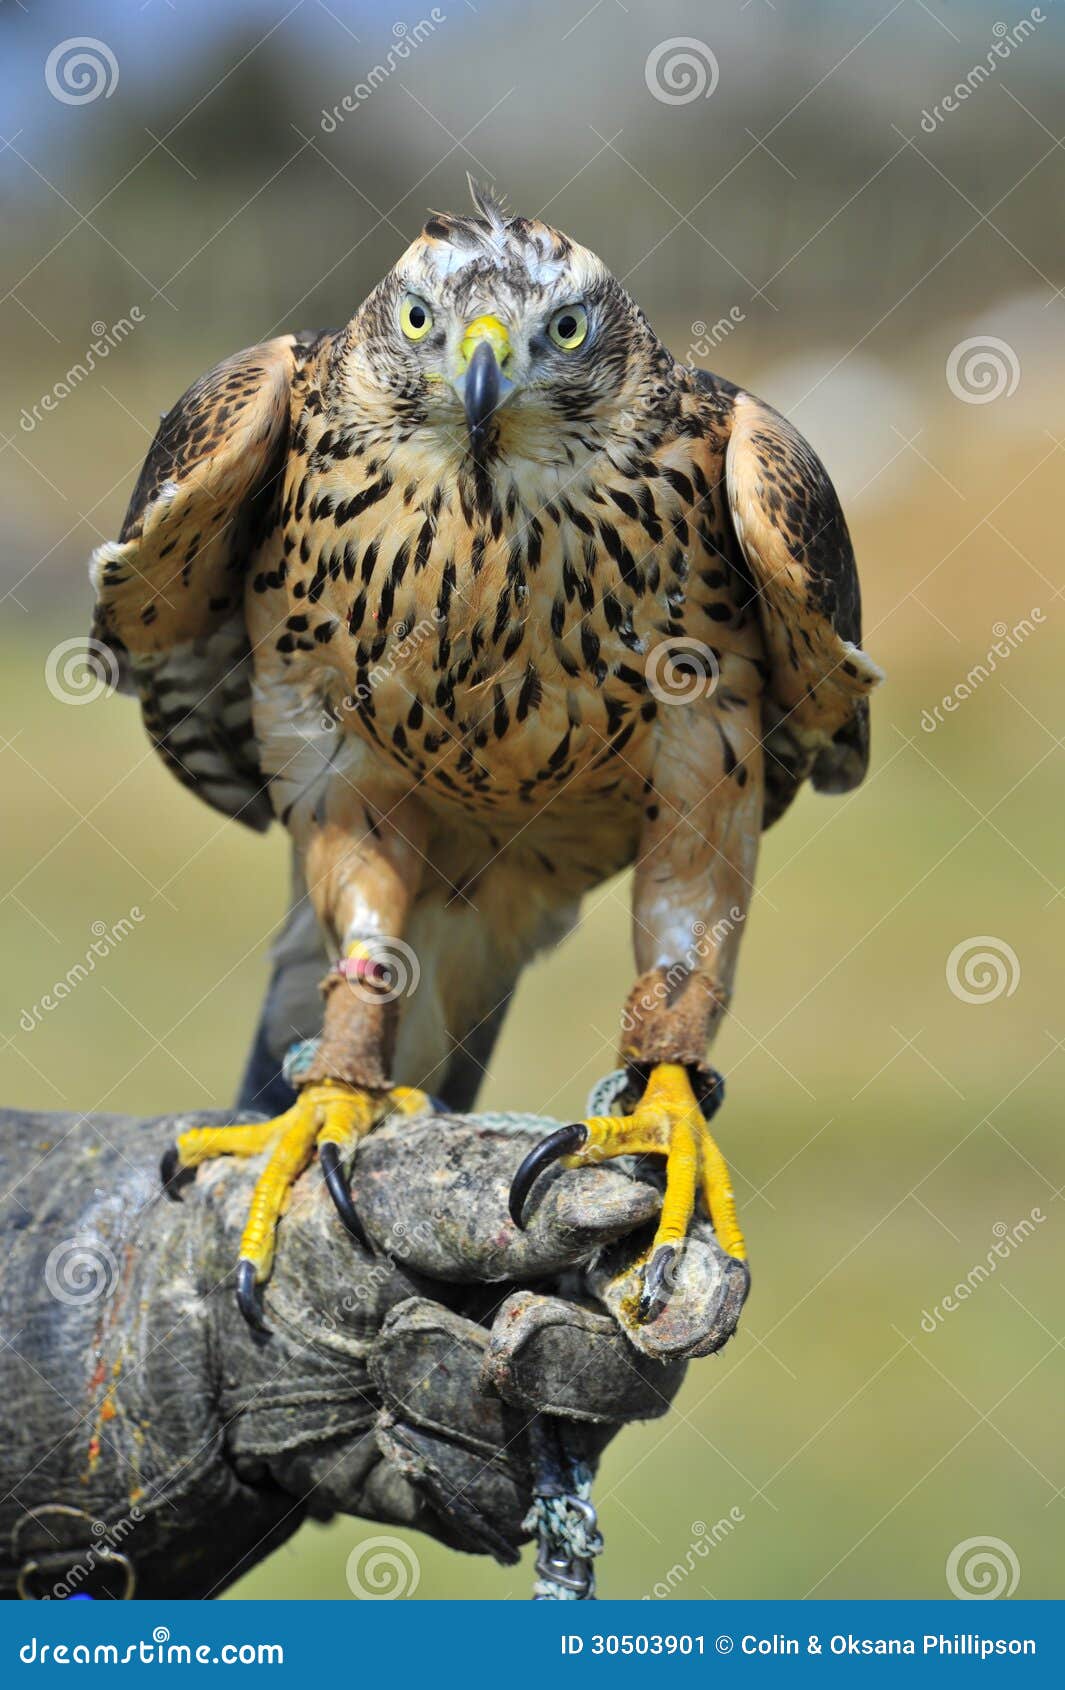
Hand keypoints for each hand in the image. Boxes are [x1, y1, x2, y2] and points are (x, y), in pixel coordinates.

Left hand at [214, 1112, 746, 1561]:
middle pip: (648, 1373)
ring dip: (462, 1393)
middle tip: (503, 1337)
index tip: (654, 1312)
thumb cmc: (327, 1222)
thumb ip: (518, 1202)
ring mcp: (545, 1412)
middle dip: (569, 1358)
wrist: (227, 1327)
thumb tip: (633, 1199)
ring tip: (385, 1344)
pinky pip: (504, 1502)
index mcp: (585, 1229)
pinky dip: (433, 1456)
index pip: (689, 1266)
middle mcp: (584, 1322)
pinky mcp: (495, 1487)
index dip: (694, 1293)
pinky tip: (383, 1417)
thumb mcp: (407, 1188)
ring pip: (569, 1441)